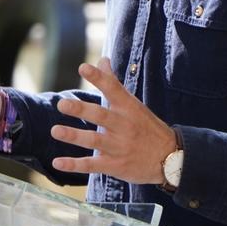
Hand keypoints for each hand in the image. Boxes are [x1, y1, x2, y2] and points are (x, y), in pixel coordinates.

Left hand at [51, 57, 177, 184]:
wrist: (170, 159)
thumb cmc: (147, 127)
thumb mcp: (134, 104)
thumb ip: (114, 83)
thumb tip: (102, 60)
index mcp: (128, 108)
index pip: (113, 89)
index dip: (98, 78)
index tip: (83, 67)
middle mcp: (124, 126)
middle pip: (101, 115)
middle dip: (81, 109)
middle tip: (62, 104)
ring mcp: (119, 147)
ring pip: (94, 140)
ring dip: (74, 136)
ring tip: (55, 131)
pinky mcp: (115, 165)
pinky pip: (92, 165)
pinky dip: (74, 165)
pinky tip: (57, 162)